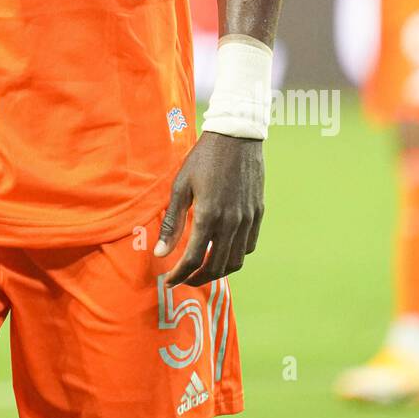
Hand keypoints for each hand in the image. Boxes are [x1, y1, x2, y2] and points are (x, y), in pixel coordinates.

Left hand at [153, 132, 263, 285]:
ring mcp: (247, 219)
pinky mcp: (258, 213)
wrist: (236, 136)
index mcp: (208, 215)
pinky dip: (235, 256)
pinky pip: (249, 246)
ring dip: (218, 271)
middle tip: (184, 279)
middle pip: (216, 267)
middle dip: (198, 279)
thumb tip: (160, 252)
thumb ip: (172, 223)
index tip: (169, 281)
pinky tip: (222, 251)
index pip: (193, 258)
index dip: (180, 274)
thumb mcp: (181, 186)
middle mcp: (231, 222)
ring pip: (235, 261)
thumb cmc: (203, 158)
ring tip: (202, 270)